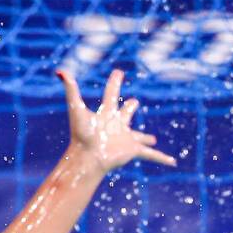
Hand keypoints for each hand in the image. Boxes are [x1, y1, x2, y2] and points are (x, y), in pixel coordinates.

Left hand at [58, 68, 176, 172]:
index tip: (119, 72)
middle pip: (125, 113)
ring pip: (139, 137)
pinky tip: (172, 162)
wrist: (87, 157)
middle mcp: (116, 125)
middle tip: (135, 102)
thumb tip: (60, 71)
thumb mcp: (76, 109)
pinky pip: (151, 155)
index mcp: (106, 113)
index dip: (115, 82)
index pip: (111, 93)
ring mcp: (125, 138)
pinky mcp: (133, 150)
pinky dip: (162, 158)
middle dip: (130, 108)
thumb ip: (70, 89)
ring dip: (145, 138)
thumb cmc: (81, 135)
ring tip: (152, 139)